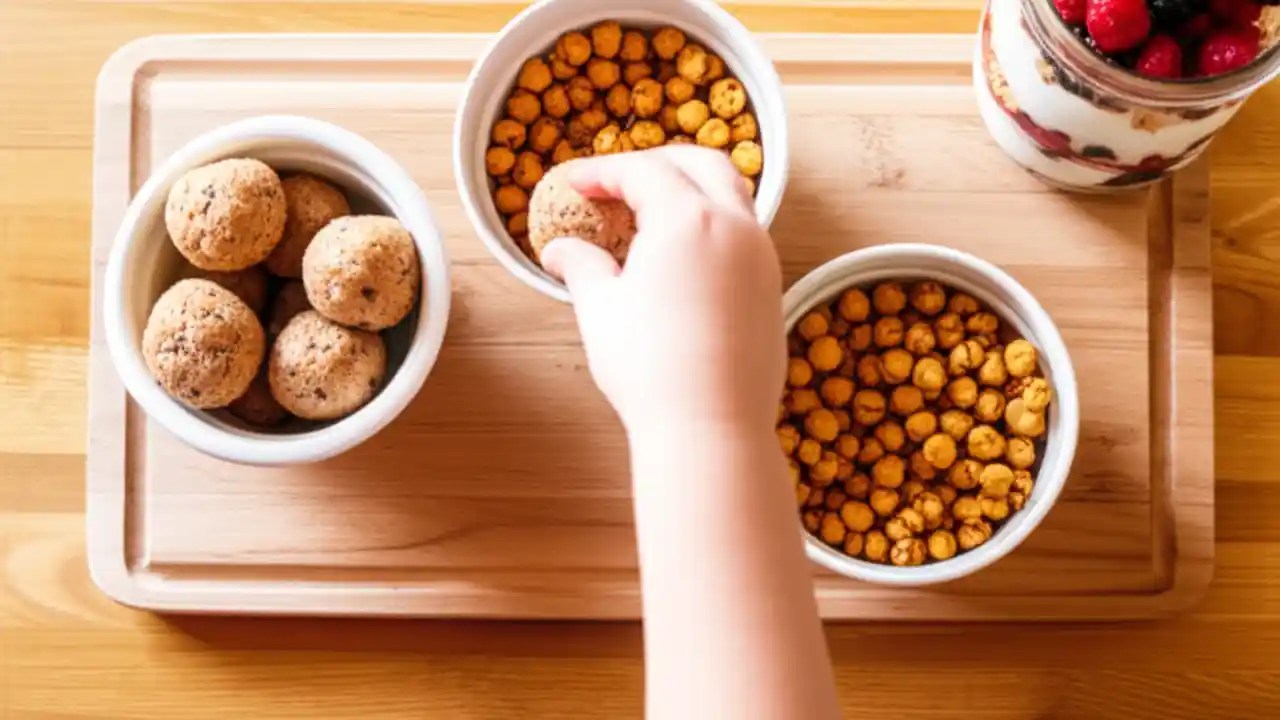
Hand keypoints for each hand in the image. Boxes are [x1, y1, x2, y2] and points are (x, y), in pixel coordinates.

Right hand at [541, 147, 784, 438]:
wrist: (711, 428)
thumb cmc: (651, 369)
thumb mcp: (601, 309)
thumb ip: (581, 266)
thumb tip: (559, 251)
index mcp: (688, 219)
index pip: (642, 171)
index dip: (602, 172)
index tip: (576, 184)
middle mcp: (735, 226)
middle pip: (700, 164)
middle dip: (656, 163)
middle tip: (618, 184)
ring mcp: (762, 256)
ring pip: (731, 195)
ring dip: (691, 189)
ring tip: (651, 215)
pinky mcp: (773, 287)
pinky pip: (745, 233)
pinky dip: (713, 224)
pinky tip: (683, 255)